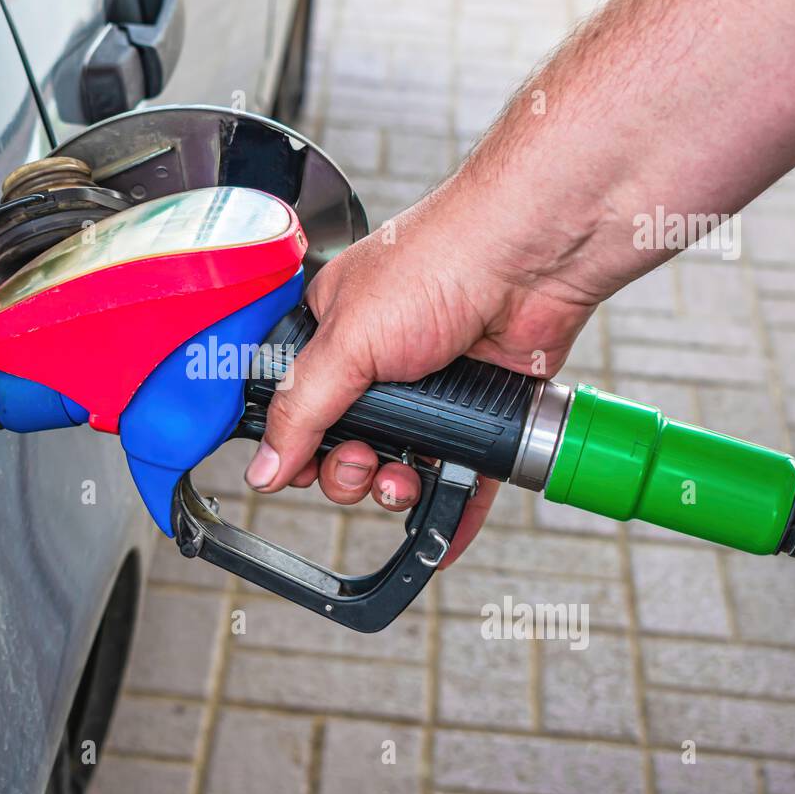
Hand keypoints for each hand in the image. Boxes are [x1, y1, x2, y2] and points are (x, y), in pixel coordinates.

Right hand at [245, 191, 598, 565]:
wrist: (532, 258)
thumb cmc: (439, 262)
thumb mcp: (347, 340)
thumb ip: (300, 409)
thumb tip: (262, 468)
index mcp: (334, 332)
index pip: (296, 404)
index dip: (297, 443)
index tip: (301, 467)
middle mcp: (379, 360)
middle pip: (345, 443)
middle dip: (348, 470)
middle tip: (361, 462)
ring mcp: (432, 387)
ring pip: (400, 464)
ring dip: (396, 487)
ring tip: (405, 480)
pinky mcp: (481, 409)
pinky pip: (461, 474)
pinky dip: (451, 508)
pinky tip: (442, 535)